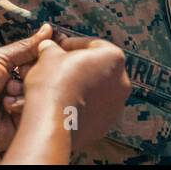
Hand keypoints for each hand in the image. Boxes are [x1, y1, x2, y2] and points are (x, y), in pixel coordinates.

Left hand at [0, 23, 52, 153]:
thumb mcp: (0, 58)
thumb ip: (26, 46)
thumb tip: (47, 29)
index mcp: (14, 69)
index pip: (40, 60)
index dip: (45, 56)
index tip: (49, 50)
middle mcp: (20, 86)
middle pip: (44, 76)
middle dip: (32, 72)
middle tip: (19, 72)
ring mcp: (21, 104)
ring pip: (41, 93)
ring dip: (24, 89)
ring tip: (7, 90)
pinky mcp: (21, 122)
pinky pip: (34, 110)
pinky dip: (22, 104)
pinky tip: (6, 105)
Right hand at [23, 36, 130, 150]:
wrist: (51, 125)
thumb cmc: (54, 85)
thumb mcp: (49, 56)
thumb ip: (52, 48)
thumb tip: (48, 47)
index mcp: (113, 57)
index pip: (92, 44)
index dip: (72, 44)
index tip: (59, 48)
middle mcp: (121, 81)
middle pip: (98, 67)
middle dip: (78, 66)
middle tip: (58, 67)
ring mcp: (116, 106)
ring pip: (97, 90)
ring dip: (80, 86)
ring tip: (58, 87)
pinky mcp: (105, 125)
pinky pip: (93, 109)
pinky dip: (81, 105)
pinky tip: (63, 104)